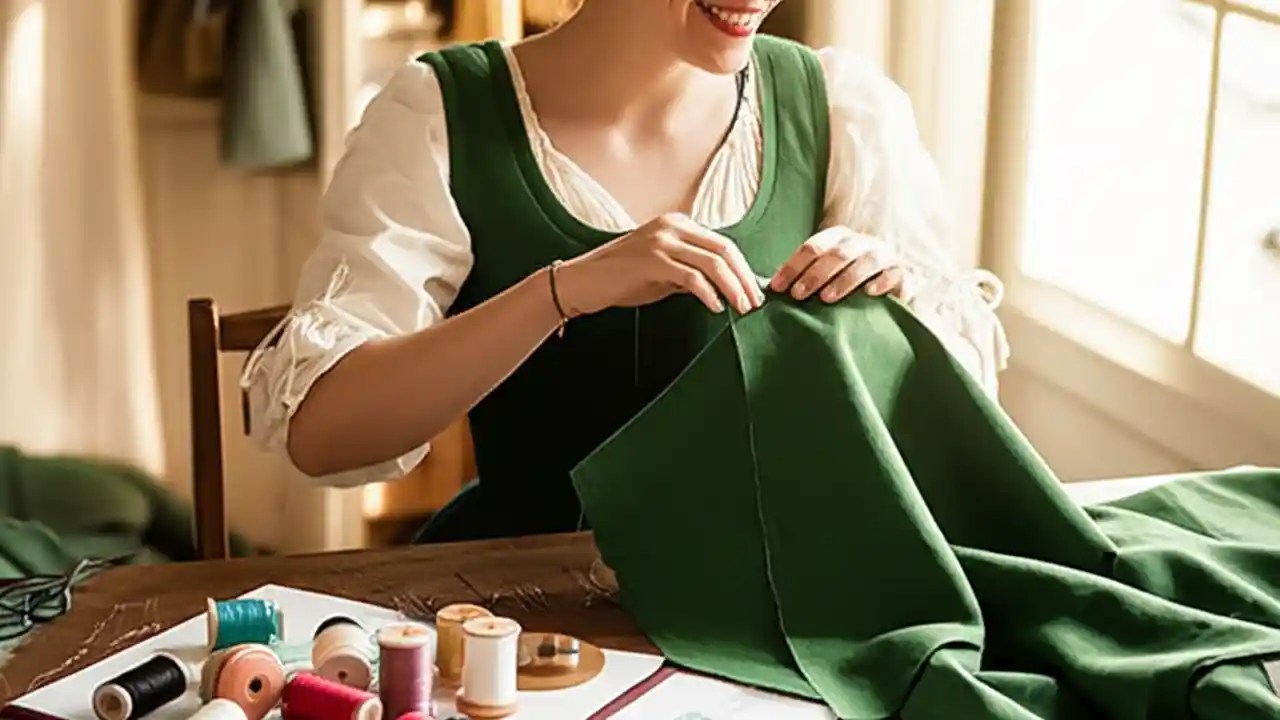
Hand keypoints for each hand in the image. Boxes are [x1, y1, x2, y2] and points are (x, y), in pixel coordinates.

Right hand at [554, 213, 765, 316]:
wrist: (583, 282)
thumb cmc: (622, 279)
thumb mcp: (663, 271)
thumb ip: (691, 272)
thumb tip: (724, 288)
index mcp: (678, 224)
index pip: (723, 243)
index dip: (743, 268)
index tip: (753, 291)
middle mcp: (672, 226)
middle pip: (724, 249)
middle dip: (745, 278)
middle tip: (755, 303)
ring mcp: (662, 241)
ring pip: (713, 262)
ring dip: (733, 287)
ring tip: (742, 308)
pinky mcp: (652, 260)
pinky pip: (691, 277)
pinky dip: (708, 293)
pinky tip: (715, 307)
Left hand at [769, 226, 906, 302]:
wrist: (894, 291)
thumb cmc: (850, 285)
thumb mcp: (827, 277)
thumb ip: (805, 277)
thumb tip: (771, 289)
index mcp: (840, 239)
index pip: (813, 247)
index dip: (793, 267)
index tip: (777, 288)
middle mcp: (863, 243)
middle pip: (837, 254)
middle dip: (814, 275)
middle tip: (798, 295)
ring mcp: (886, 257)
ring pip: (866, 262)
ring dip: (844, 280)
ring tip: (827, 298)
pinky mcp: (905, 274)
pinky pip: (895, 275)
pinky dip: (882, 283)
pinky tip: (869, 294)